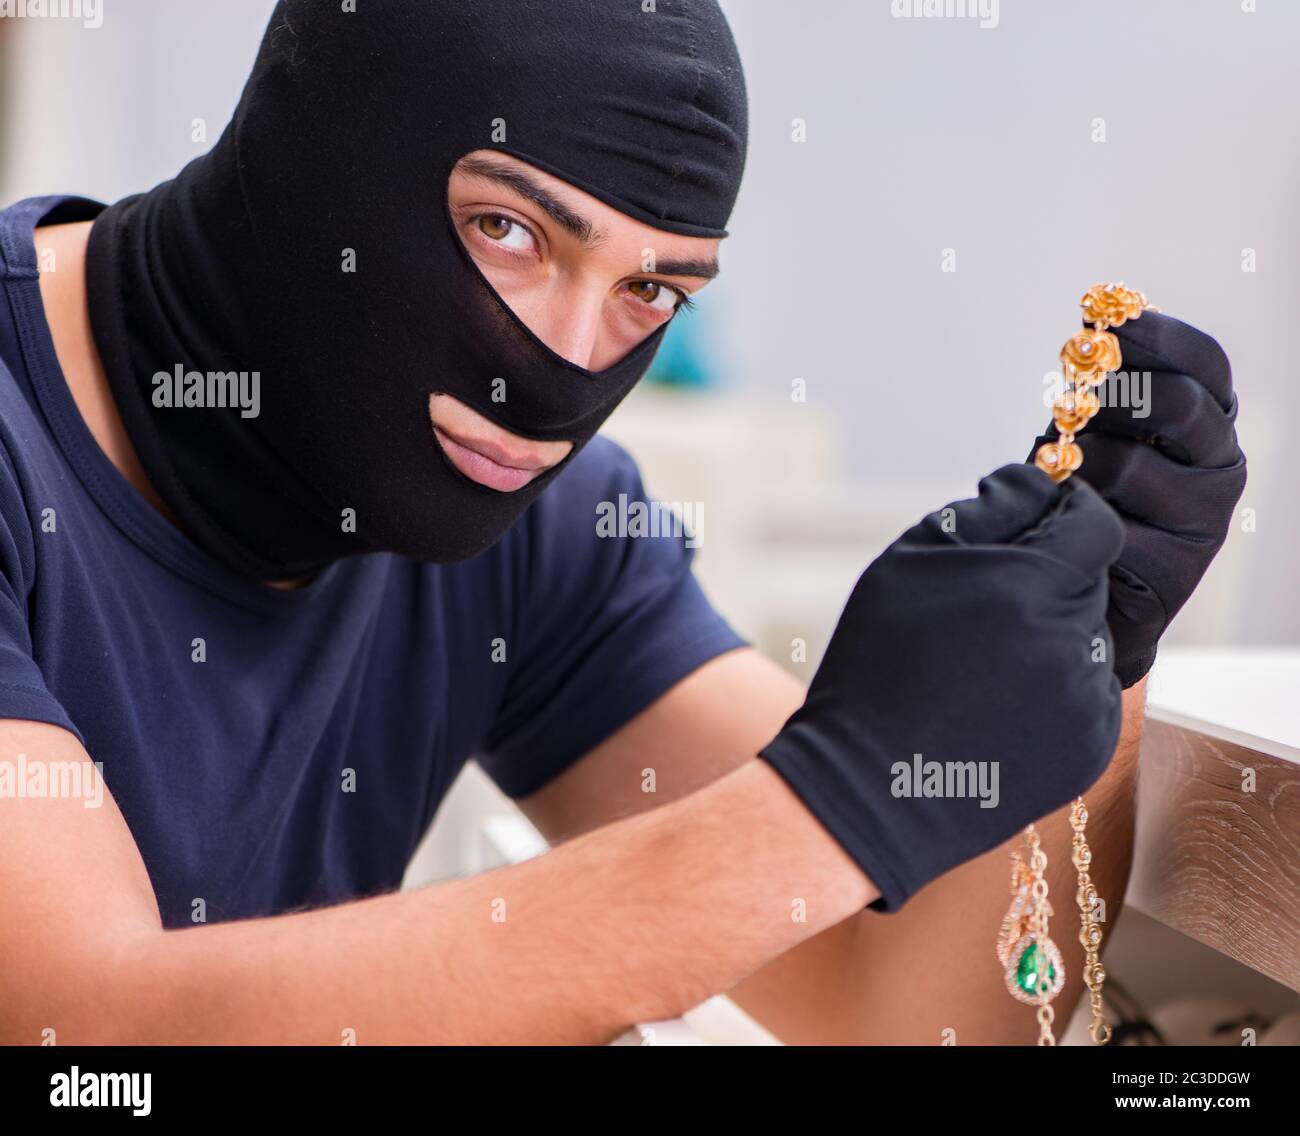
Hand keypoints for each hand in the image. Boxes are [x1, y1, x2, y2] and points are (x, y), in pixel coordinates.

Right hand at [759, 464, 1124, 912]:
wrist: (869, 784)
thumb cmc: (876, 664)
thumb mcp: (906, 564)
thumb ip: (985, 509)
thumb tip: (1042, 480)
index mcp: (1032, 585)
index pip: (1094, 523)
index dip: (1067, 514)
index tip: (1038, 525)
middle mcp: (1073, 640)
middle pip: (1090, 580)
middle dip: (1047, 579)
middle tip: (983, 608)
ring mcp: (1088, 700)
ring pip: (1089, 636)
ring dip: (1051, 633)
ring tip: (982, 665)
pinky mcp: (1091, 747)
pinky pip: (1087, 693)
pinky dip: (1053, 688)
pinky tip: (996, 704)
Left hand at [1028, 311, 1246, 686]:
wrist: (1077, 587)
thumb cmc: (1084, 495)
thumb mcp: (1089, 430)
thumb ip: (1098, 388)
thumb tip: (1092, 328)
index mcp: (1209, 421)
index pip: (1205, 365)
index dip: (1159, 336)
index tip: (1107, 318)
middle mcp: (1222, 465)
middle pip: (1179, 404)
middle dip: (1116, 394)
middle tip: (1074, 402)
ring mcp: (1206, 521)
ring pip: (1128, 465)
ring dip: (1076, 466)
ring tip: (1059, 479)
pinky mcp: (1177, 570)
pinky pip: (1107, 523)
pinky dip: (1072, 516)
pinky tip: (1065, 522)